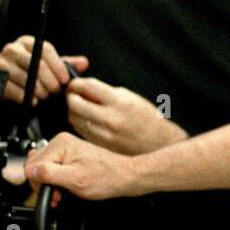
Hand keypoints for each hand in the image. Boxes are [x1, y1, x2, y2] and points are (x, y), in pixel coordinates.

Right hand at [0, 35, 88, 104]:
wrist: (1, 81)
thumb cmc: (26, 71)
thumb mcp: (47, 65)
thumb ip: (65, 64)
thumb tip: (84, 63)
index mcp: (27, 42)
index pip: (45, 49)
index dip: (58, 66)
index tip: (65, 79)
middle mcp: (13, 49)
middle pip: (37, 65)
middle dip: (50, 82)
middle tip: (55, 91)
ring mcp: (2, 63)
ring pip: (27, 79)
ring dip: (40, 91)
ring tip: (44, 95)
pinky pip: (15, 90)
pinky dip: (26, 98)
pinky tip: (32, 100)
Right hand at [25, 131, 136, 200]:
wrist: (123, 177)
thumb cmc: (105, 177)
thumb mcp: (74, 180)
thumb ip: (49, 174)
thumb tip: (29, 171)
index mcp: (60, 144)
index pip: (32, 165)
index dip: (39, 184)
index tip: (53, 194)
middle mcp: (61, 142)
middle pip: (35, 166)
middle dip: (44, 184)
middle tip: (58, 195)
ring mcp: (65, 148)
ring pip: (43, 168)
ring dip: (49, 183)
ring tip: (62, 192)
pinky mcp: (69, 155)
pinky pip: (52, 167)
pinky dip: (54, 179)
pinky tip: (63, 186)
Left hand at [66, 77, 187, 155]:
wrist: (158, 143)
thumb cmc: (146, 117)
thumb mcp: (130, 97)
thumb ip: (106, 93)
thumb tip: (84, 89)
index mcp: (119, 102)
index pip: (87, 87)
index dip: (76, 83)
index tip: (75, 83)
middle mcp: (110, 119)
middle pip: (74, 104)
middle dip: (71, 96)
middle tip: (73, 94)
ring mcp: (104, 134)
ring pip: (74, 119)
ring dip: (73, 110)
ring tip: (80, 107)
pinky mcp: (101, 145)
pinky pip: (80, 131)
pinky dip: (79, 122)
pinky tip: (85, 119)